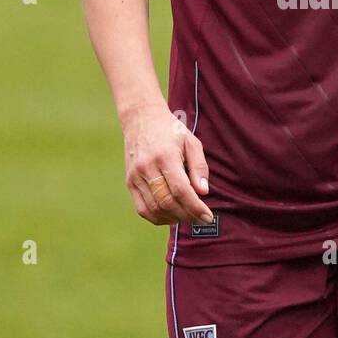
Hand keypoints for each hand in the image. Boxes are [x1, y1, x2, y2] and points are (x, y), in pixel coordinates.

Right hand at [121, 101, 212, 225]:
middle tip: (199, 217)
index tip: (208, 217)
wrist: (141, 119)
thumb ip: (199, 167)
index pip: (180, 190)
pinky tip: (170, 215)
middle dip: (186, 215)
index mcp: (165, 156)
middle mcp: (147, 168)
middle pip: (167, 202)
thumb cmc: (171, 131)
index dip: (195, 207)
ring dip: (173, 218)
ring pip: (154, 209)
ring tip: (187, 215)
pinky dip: (157, 217)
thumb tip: (203, 192)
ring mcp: (135, 176)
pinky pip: (142, 208)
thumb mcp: (191, 142)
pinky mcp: (129, 182)